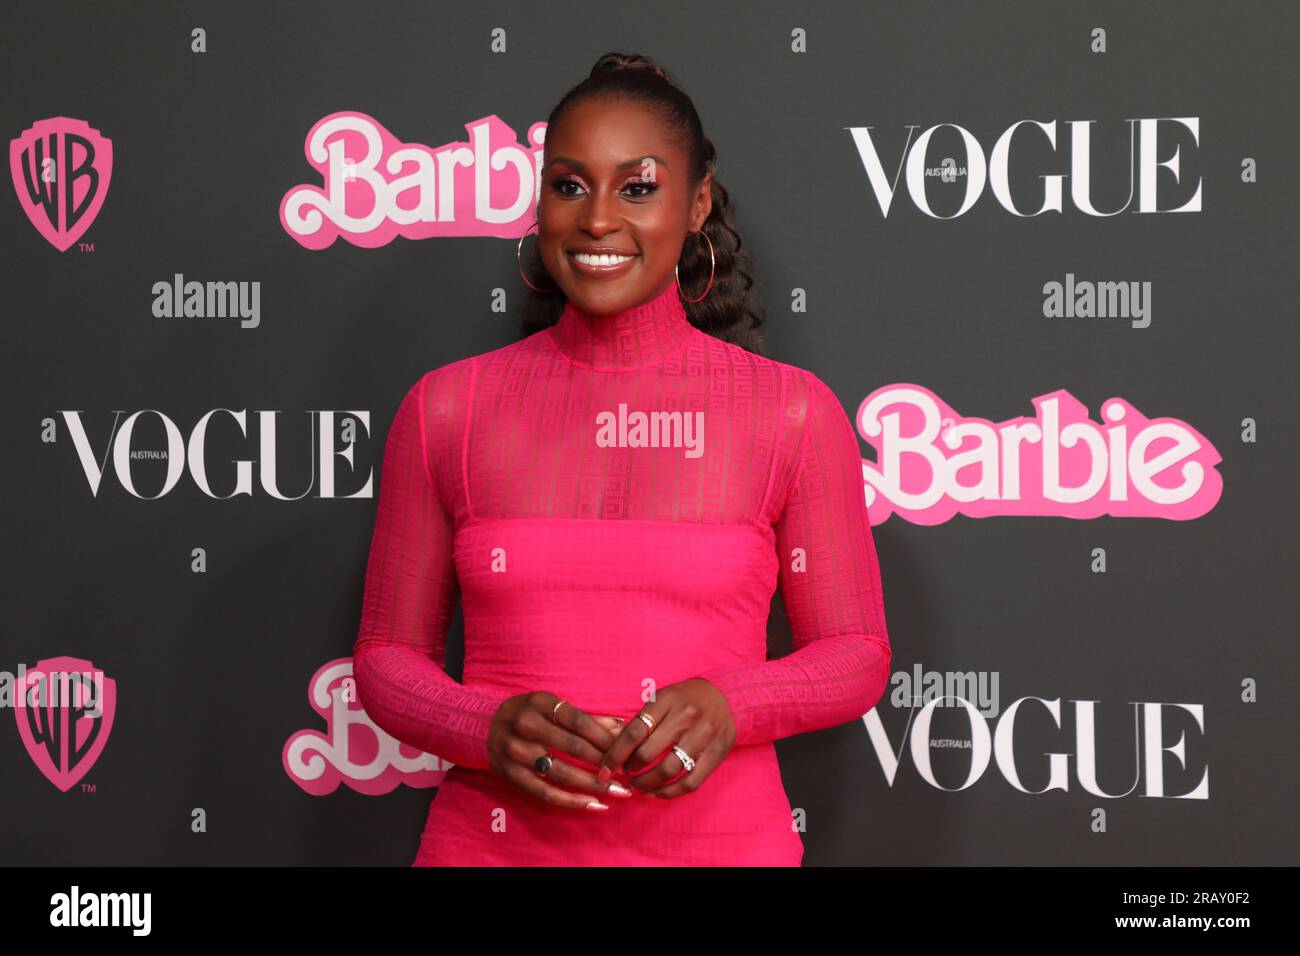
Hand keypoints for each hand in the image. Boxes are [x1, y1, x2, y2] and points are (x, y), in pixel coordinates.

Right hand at [486, 692, 634, 810]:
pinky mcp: (512, 775)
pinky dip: (572, 801)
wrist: (484, 726)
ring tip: (618, 791)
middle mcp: (526, 726)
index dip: (605, 738)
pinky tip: (594, 805)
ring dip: (593, 785)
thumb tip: (623, 726)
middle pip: (573, 747)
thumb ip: (587, 718)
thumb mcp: (552, 706)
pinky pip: (546, 793)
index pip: (579, 722)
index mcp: (540, 704)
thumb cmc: (528, 714)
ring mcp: (516, 752)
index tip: (627, 750)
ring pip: (561, 773)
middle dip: (604, 762)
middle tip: (628, 773)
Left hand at [596, 678, 735, 798]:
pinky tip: (658, 792)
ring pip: (668, 770)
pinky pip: (690, 782)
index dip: (615, 754)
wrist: (729, 697)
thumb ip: (641, 719)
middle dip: (630, 769)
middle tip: (624, 774)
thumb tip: (611, 746)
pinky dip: (670, 792)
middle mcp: (685, 716)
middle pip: (648, 753)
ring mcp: (703, 736)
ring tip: (637, 787)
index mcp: (667, 700)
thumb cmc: (687, 699)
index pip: (634, 731)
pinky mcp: (716, 753)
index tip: (605, 768)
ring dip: (647, 784)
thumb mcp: (663, 698)